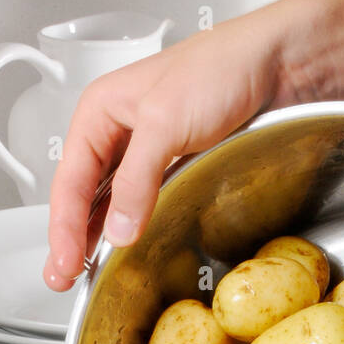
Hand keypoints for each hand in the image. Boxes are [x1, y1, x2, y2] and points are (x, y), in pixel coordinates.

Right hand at [43, 4, 299, 290]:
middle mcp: (120, 132)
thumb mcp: (167, 120)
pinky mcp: (177, 166)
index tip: (66, 263)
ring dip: (97, 237)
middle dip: (71, 238)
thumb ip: (138, 178)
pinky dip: (131, 227)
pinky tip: (126, 246)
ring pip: (110, 202)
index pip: (69, 180)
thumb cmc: (223, 66)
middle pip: (83, 195)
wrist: (280, 65)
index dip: (63, 227)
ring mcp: (148, 151)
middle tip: (62, 277)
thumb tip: (118, 229)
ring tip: (84, 271)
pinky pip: (143, 204)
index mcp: (101, 111)